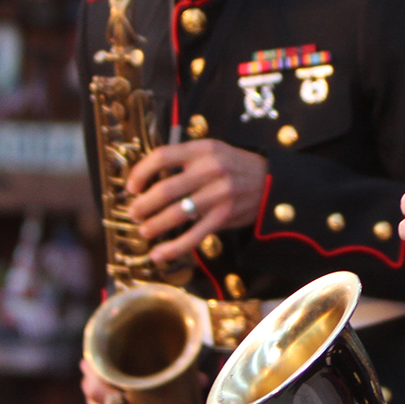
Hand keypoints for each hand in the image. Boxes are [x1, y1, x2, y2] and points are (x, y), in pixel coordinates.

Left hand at [125, 139, 267, 264]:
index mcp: (204, 149)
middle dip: (143, 205)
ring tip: (145, 231)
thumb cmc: (234, 167)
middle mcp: (211, 169)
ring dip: (155, 225)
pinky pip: (195, 235)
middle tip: (134, 213)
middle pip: (166, 189)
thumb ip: (186, 162)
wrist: (273, 181)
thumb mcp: (213, 152)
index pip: (162, 156)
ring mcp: (220, 193)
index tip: (132, 187)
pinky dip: (174, 247)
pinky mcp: (226, 215)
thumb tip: (148, 181)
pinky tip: (159, 254)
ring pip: (178, 213)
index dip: (141, 172)